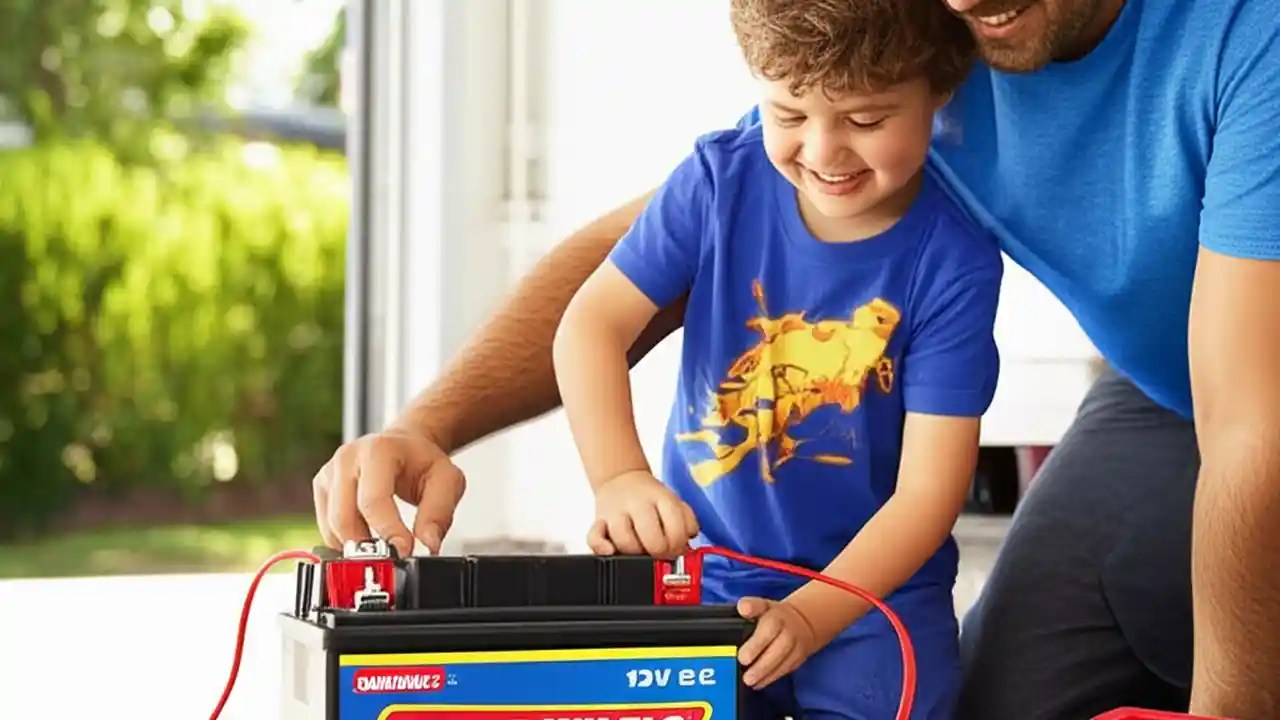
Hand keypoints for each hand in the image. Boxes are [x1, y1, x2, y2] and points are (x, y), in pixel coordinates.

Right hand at [312, 426, 465, 558]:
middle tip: (393, 559)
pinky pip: (327, 528)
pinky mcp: (322, 488)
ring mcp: (330, 473)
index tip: (403, 552)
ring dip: (357, 547)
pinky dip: (347, 542)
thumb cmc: (422, 461)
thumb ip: (439, 512)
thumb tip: (427, 544)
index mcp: (378, 451)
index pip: (373, 501)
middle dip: (368, 548)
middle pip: (344, 518)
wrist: (404, 446)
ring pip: (332, 528)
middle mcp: (347, 458)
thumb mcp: (448, 480)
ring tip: (384, 548)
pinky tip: (368, 538)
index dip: (387, 532)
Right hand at [587, 470, 698, 556]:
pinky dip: (602, 547)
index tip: (678, 549)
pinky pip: (594, 538)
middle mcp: (637, 504)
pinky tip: (612, 551)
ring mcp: (615, 513)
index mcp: (660, 498)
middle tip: (661, 554)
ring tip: (641, 550)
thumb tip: (687, 549)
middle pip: (653, 538)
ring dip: (636, 554)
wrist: (621, 478)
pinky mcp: (598, 522)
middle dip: (660, 553)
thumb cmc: (650, 498)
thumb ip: (687, 523)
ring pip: (625, 542)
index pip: (676, 528)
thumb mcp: (674, 502)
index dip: (679, 545)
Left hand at [736, 596, 817, 688]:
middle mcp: (788, 629)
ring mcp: (796, 644)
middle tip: (743, 663)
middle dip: (761, 658)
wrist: (803, 622)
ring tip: (749, 680)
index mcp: (776, 614)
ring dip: (765, 672)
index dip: (756, 632)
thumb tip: (743, 608)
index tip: (743, 647)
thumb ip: (751, 606)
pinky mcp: (799, 658)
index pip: (769, 621)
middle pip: (777, 645)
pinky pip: (785, 669)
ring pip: (782, 660)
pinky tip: (758, 683)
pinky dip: (771, 677)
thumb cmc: (774, 615)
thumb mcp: (762, 606)